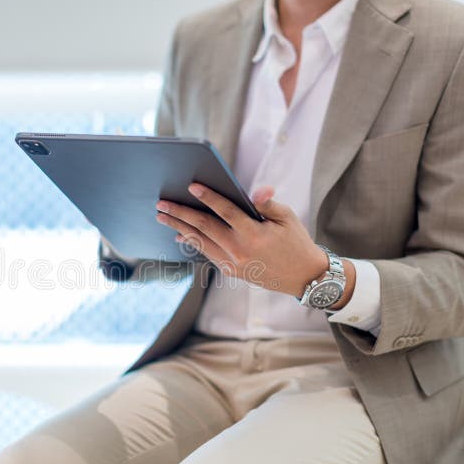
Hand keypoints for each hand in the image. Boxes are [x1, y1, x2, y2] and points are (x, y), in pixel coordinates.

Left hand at [155, 183, 328, 297]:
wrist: (302, 276)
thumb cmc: (295, 241)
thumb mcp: (286, 218)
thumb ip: (267, 204)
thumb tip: (257, 191)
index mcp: (254, 233)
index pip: (226, 211)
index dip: (208, 197)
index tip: (191, 186)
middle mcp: (240, 249)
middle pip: (204, 227)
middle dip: (180, 214)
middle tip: (161, 204)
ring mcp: (233, 263)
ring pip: (200, 241)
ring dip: (179, 227)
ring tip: (162, 216)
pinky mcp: (231, 271)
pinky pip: (206, 253)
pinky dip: (192, 243)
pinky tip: (180, 234)